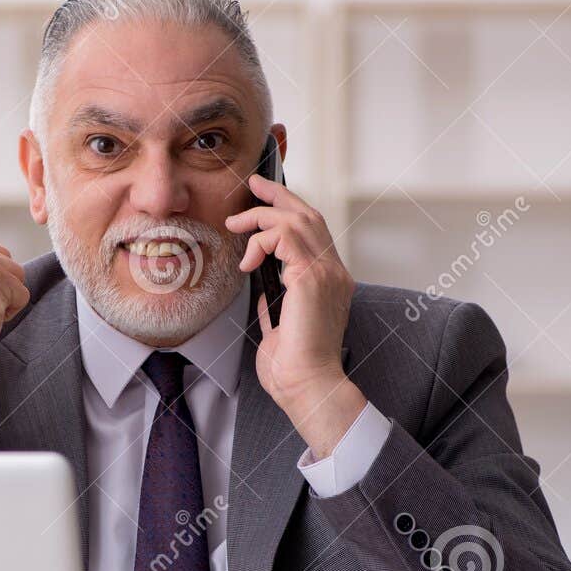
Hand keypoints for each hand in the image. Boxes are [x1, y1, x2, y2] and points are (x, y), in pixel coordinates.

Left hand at [224, 174, 364, 457]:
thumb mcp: (278, 327)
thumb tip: (258, 286)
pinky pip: (285, 237)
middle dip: (279, 195)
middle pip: (310, 215)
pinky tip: (246, 259)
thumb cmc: (292, 368)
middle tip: (253, 183)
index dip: (289, 210)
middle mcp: (334, 273)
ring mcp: (326, 273)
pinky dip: (261, 240)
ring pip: (297, 219)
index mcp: (328, 283)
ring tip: (236, 223)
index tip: (263, 199)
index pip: (313, 233)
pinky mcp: (312, 278)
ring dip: (262, 216)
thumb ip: (274, 303)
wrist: (307, 387)